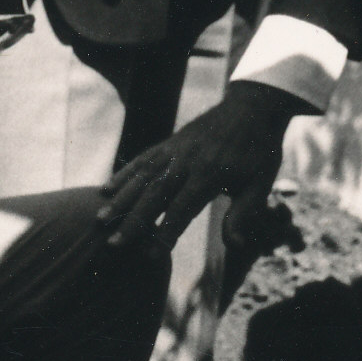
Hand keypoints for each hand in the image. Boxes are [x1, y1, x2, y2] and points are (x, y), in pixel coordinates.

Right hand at [97, 80, 296, 251]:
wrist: (254, 106)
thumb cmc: (260, 150)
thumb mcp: (261, 183)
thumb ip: (245, 213)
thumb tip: (234, 245)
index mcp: (210, 174)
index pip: (182, 208)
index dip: (166, 232)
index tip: (151, 254)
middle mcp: (187, 161)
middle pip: (155, 194)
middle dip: (133, 220)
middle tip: (114, 244)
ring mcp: (175, 149)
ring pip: (142, 176)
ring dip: (120, 198)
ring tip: (101, 218)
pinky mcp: (170, 142)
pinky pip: (143, 159)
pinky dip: (124, 173)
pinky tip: (106, 189)